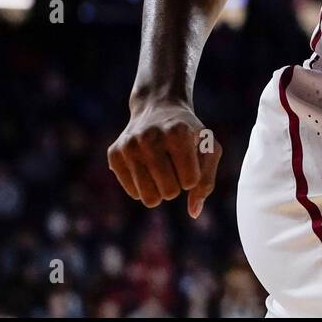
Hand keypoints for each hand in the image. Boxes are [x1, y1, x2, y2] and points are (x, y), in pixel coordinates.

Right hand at [108, 95, 220, 217]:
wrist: (158, 107)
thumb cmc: (189, 133)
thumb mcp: (208, 149)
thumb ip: (207, 181)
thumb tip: (193, 213)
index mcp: (177, 133)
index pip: (190, 182)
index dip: (192, 176)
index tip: (189, 160)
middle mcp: (150, 137)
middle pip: (169, 192)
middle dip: (176, 186)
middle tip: (174, 166)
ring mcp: (128, 146)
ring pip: (148, 198)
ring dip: (160, 190)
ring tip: (161, 168)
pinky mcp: (114, 154)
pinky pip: (133, 193)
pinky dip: (144, 187)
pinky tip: (146, 166)